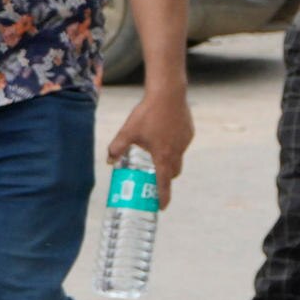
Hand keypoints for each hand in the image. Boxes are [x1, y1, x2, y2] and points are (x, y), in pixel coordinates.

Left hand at [107, 83, 194, 206]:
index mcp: (162, 156)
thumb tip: (109, 160)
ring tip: (156, 150)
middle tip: (155, 177)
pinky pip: (182, 144)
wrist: (168, 93)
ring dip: (169, 159)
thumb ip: (117, 148)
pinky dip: (174, 144)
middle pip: (173, 172)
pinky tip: (163, 133)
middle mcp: (177, 152)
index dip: (163, 197)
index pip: (164, 183)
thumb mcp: (127, 132)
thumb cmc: (147, 113)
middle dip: (165, 178)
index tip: (161, 207)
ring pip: (178, 157)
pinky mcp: (189, 132)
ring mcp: (185, 142)